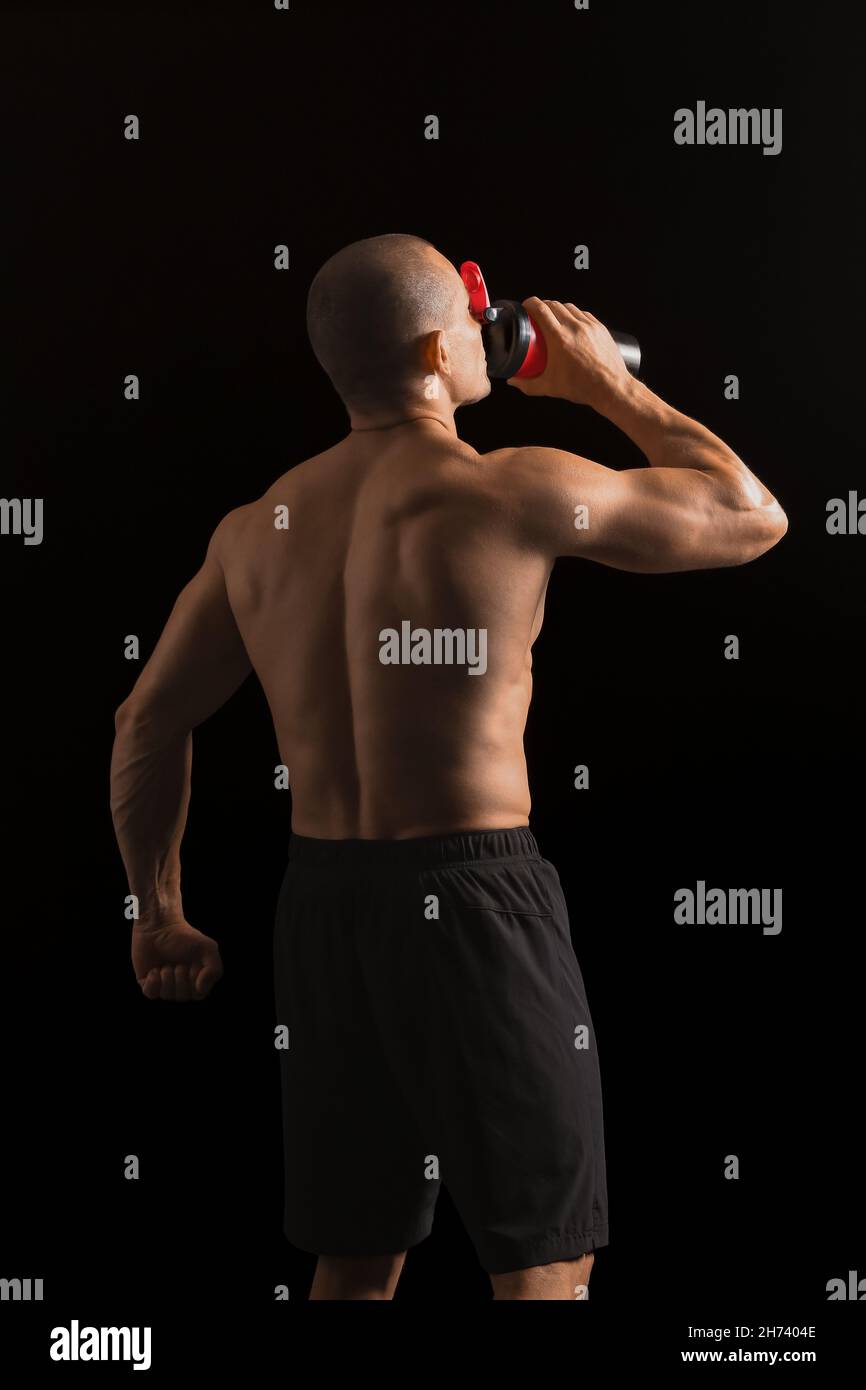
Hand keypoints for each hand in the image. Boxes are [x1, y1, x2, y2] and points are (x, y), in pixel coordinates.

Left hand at [131, 918, 223, 1000]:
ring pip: (166, 995)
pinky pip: (150, 994)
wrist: (159, 926)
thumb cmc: (184, 937)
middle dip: (180, 976)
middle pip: (182, 997)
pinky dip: (153, 981)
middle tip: (178, 962)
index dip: (194, 979)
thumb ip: (214, 969)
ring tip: (166, 963)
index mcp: (197, 980)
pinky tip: (154, 969)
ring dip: (166, 976)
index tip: (193, 963)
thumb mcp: (207, 948)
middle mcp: (180, 985)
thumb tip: (200, 990)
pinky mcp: (147, 982)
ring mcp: (163, 985)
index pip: (198, 994)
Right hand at [507, 298, 629, 407]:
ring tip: (554, 318)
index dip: (530, 303)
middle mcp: (574, 328)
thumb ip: (527, 384)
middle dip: (543, 306)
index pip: (541, 309)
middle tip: (537, 314)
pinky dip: (574, 315)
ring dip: (558, 308)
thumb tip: (514, 381)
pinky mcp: (600, 328)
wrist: (611, 387)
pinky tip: (571, 323)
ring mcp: (589, 326)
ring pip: (569, 307)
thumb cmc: (584, 386)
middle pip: (554, 305)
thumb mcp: (549, 387)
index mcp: (559, 338)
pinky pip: (583, 314)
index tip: (526, 306)